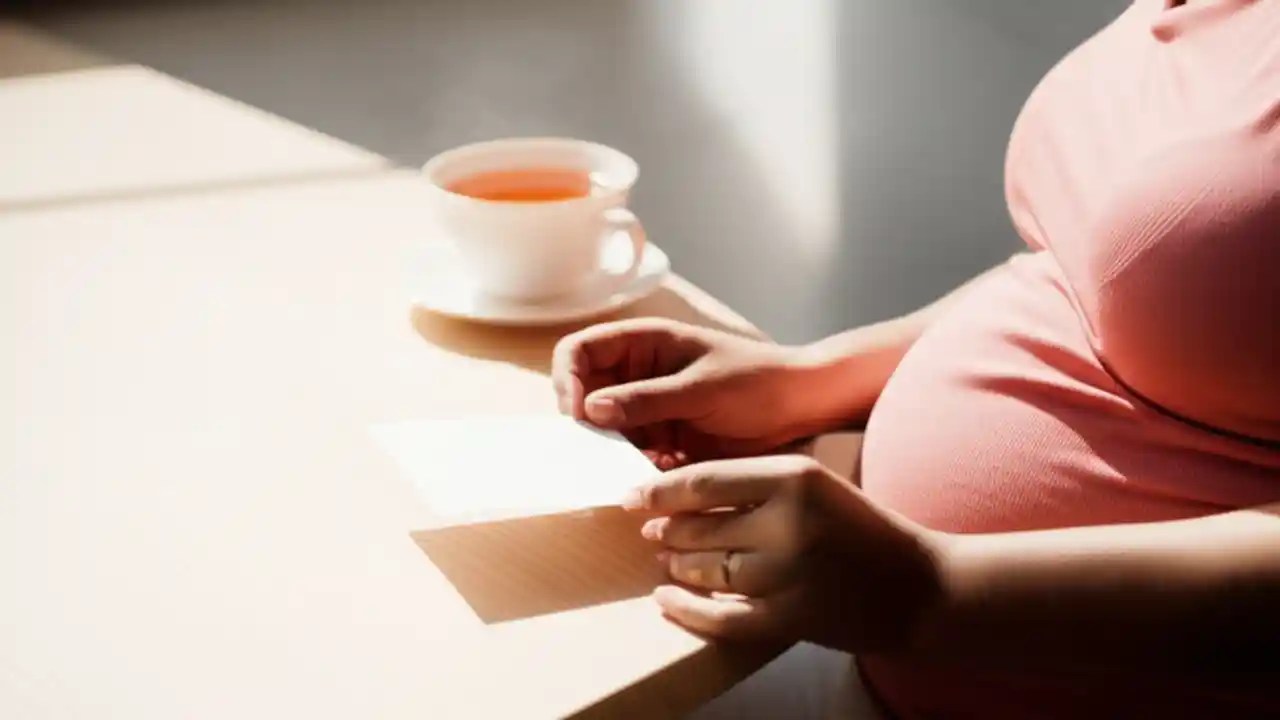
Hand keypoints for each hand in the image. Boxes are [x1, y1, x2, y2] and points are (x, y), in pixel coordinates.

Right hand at [552, 319, 826, 466]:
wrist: (802, 408)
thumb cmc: (757, 381)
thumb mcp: (701, 388)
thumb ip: (646, 399)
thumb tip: (591, 410)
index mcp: (642, 344)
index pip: (580, 352)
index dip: (569, 380)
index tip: (579, 415)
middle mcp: (637, 375)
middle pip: (585, 396)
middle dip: (586, 425)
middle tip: (598, 453)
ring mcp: (648, 410)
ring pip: (605, 433)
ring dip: (609, 452)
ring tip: (628, 468)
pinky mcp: (663, 442)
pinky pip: (631, 456)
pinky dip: (632, 469)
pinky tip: (649, 479)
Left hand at [626, 451, 945, 652]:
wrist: (920, 587)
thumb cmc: (862, 529)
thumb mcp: (816, 485)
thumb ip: (757, 483)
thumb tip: (680, 494)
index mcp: (795, 477)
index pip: (704, 480)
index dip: (660, 490)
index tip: (634, 496)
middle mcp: (788, 523)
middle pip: (699, 526)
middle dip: (666, 530)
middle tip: (651, 530)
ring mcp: (788, 574)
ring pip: (706, 569)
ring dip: (678, 566)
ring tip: (667, 560)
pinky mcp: (790, 618)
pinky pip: (720, 617)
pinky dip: (687, 609)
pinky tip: (667, 600)